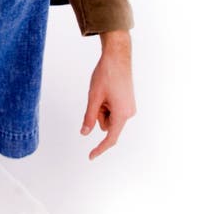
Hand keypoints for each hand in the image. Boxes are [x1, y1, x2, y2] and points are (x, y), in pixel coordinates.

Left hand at [81, 31, 135, 159]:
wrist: (118, 56)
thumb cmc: (106, 75)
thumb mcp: (94, 97)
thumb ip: (89, 117)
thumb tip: (84, 133)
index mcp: (122, 114)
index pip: (110, 138)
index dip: (100, 148)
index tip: (90, 156)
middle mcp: (129, 113)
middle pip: (106, 124)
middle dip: (98, 115)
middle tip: (97, 97)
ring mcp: (129, 107)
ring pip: (109, 116)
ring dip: (102, 108)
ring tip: (103, 91)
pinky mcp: (128, 101)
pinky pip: (113, 110)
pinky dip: (106, 104)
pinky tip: (107, 89)